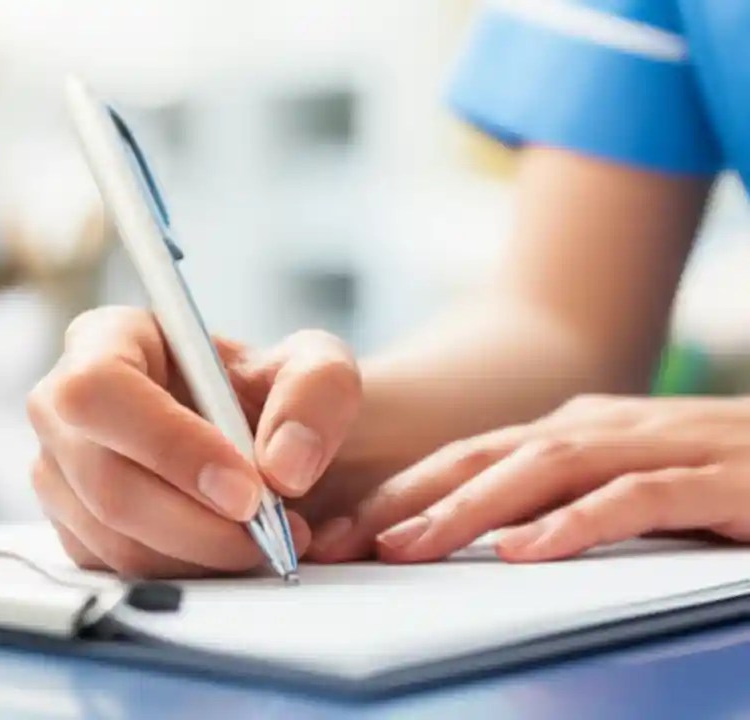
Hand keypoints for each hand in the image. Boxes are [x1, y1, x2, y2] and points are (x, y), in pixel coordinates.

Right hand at [26, 307, 361, 577]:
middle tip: (272, 531)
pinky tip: (227, 550)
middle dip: (199, 522)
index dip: (168, 444)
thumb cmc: (271, 394)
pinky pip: (119, 571)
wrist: (263, 445)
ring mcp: (59, 473)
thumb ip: (318, 393)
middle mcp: (62, 406)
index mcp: (104, 339)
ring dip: (202, 554)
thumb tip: (283, 464)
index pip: (100, 390)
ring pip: (114, 538)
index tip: (246, 489)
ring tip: (264, 538)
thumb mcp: (318, 368)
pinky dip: (186, 573)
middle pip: (106, 480)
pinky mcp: (73, 531)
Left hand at [312, 395, 749, 563]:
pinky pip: (633, 499)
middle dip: (406, 501)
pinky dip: (575, 524)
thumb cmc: (716, 472)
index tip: (337, 535)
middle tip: (342, 543)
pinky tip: (527, 551)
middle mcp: (599, 429)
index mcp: (571, 431)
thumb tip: (482, 546)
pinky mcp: (713, 479)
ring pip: (542, 470)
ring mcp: (654, 447)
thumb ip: (556, 501)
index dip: (396, 494)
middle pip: (484, 458)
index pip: (464, 459)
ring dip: (468, 510)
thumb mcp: (619, 481)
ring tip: (410, 546)